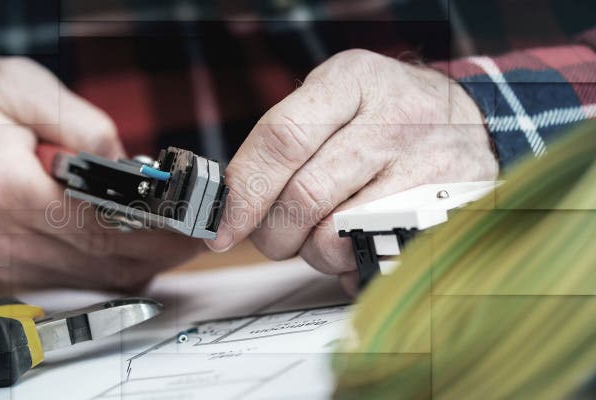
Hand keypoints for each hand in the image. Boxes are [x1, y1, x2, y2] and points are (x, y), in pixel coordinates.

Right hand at [0, 57, 201, 290]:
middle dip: (160, 248)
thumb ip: (80, 124)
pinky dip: (111, 266)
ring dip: (141, 260)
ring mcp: (4, 259)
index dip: (153, 226)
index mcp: (3, 187)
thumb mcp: (15, 87)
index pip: (96, 221)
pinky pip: (72, 277)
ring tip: (176, 236)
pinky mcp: (8, 266)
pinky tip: (135, 246)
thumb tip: (127, 166)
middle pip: (102, 258)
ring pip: (91, 275)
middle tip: (198, 230)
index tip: (192, 220)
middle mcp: (4, 235)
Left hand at [207, 50, 497, 294]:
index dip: (246, 191)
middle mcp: (394, 118)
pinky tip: (356, 244)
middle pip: (305, 196)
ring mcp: (427, 165)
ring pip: (337, 235)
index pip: (283, 138)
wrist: (466, 120)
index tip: (223, 227)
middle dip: (274, 233)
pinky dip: (350, 266)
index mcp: (352, 80)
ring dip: (313, 251)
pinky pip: (376, 259)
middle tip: (273, 236)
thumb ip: (281, 141)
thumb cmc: (381, 114)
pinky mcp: (447, 211)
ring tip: (323, 233)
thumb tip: (230, 208)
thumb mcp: (335, 98)